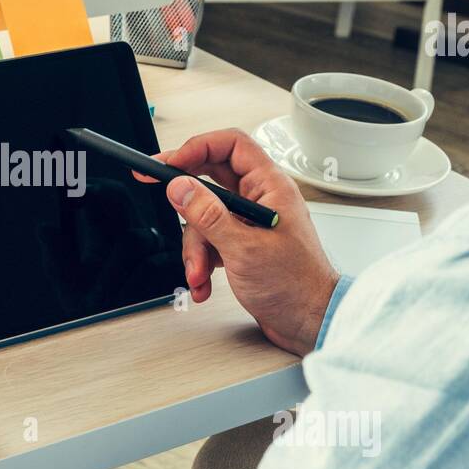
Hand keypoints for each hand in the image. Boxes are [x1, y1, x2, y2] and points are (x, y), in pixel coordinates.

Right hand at [142, 129, 339, 355]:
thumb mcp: (244, 249)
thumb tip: (180, 187)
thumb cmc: (297, 286)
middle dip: (187, 201)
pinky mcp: (241, 245)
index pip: (230, 145)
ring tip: (199, 273)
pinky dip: (202, 262)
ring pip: (204, 217)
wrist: (309, 323)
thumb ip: (209, 215)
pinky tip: (205, 283)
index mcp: (270, 187)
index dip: (196, 148)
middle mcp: (260, 200)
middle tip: (160, 191)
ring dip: (195, 248)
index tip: (168, 163)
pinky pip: (210, 241)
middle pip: (211, 179)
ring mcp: (250, 223)